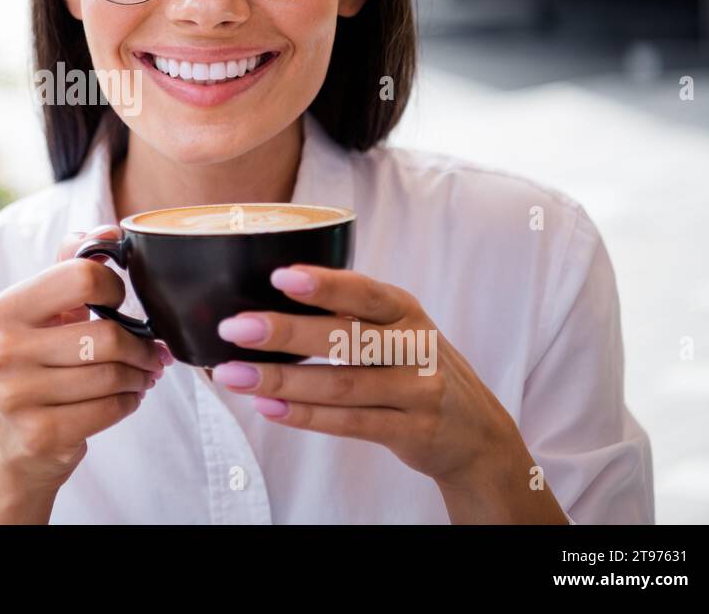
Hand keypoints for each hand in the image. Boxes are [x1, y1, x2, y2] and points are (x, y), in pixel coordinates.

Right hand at [0, 225, 170, 522]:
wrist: (15, 443)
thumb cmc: (39, 366)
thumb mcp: (45, 314)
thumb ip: (71, 266)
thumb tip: (105, 230)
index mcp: (7, 309)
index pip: (82, 276)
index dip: (115, 289)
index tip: (120, 303)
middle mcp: (3, 349)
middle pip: (106, 335)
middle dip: (141, 346)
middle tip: (152, 352)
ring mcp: (17, 395)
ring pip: (112, 376)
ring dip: (140, 376)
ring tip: (142, 375)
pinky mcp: (39, 433)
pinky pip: (109, 409)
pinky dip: (129, 402)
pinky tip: (127, 397)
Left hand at [211, 264, 565, 521]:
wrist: (475, 431)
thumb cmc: (414, 366)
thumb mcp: (397, 328)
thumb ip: (349, 314)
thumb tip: (266, 303)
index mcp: (405, 311)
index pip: (363, 292)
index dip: (323, 285)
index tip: (278, 277)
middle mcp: (415, 346)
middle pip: (345, 338)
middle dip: (285, 332)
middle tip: (234, 328)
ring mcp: (417, 392)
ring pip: (342, 385)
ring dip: (282, 380)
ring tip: (233, 375)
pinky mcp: (412, 432)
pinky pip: (351, 423)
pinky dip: (306, 416)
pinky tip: (267, 407)